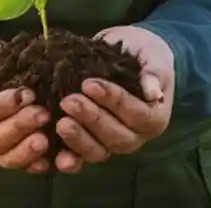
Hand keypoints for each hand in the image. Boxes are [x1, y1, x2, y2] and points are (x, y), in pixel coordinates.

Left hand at [54, 25, 174, 173]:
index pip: (136, 114)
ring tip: (61, 122)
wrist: (127, 52)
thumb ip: (153, 72)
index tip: (90, 84)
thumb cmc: (143, 53)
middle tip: (68, 101)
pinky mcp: (92, 143)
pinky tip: (56, 156)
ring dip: (78, 139)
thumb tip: (153, 93)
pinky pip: (80, 157)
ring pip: (97, 151)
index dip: (113, 101)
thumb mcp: (152, 55)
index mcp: (154, 117)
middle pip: (116, 137)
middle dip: (91, 119)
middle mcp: (136, 136)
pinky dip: (69, 158)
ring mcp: (112, 143)